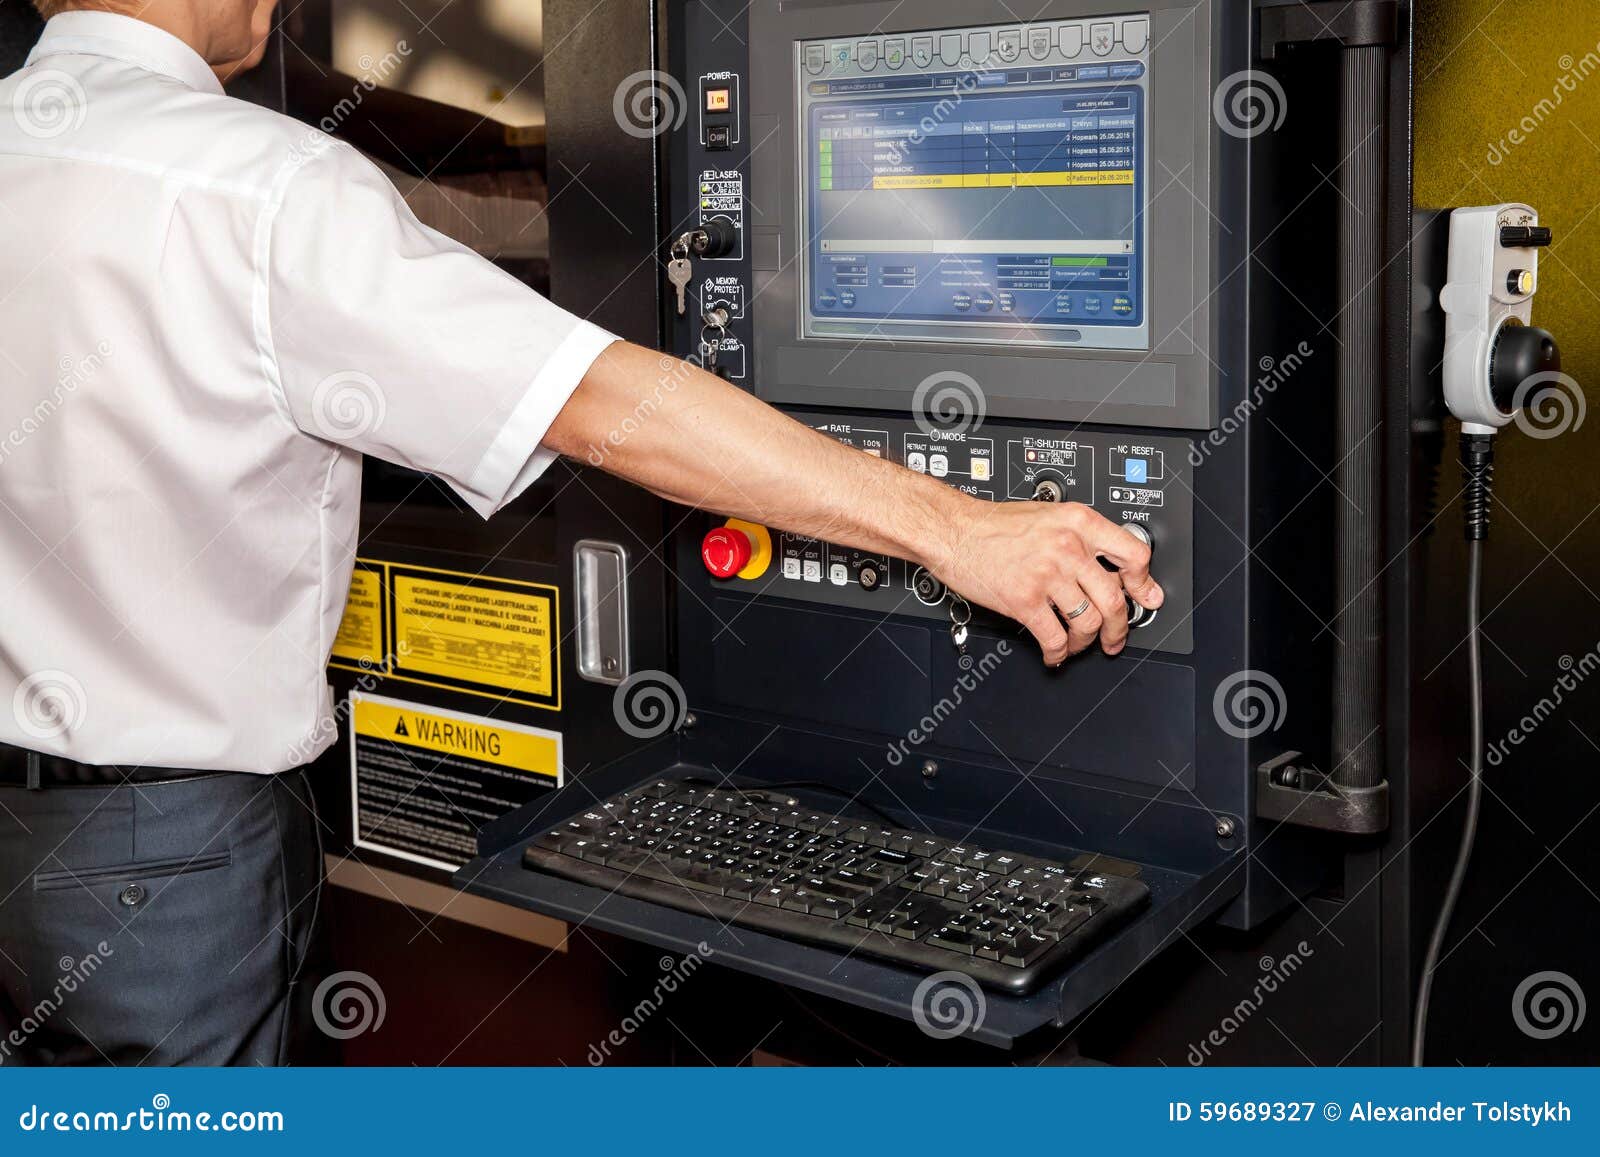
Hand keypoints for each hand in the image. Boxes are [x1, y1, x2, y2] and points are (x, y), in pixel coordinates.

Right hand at [932, 500, 1162, 664]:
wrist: (953, 530)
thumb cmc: (993, 524)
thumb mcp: (1048, 515)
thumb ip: (1080, 538)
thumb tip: (1108, 566)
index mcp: (1079, 522)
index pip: (1133, 554)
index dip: (1143, 582)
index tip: (1145, 596)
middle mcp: (1068, 547)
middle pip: (1113, 599)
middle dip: (1118, 627)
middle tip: (1115, 637)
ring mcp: (1047, 575)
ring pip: (1087, 622)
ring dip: (1085, 642)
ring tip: (1077, 644)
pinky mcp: (1024, 600)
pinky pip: (1055, 637)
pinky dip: (1058, 653)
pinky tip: (1055, 653)